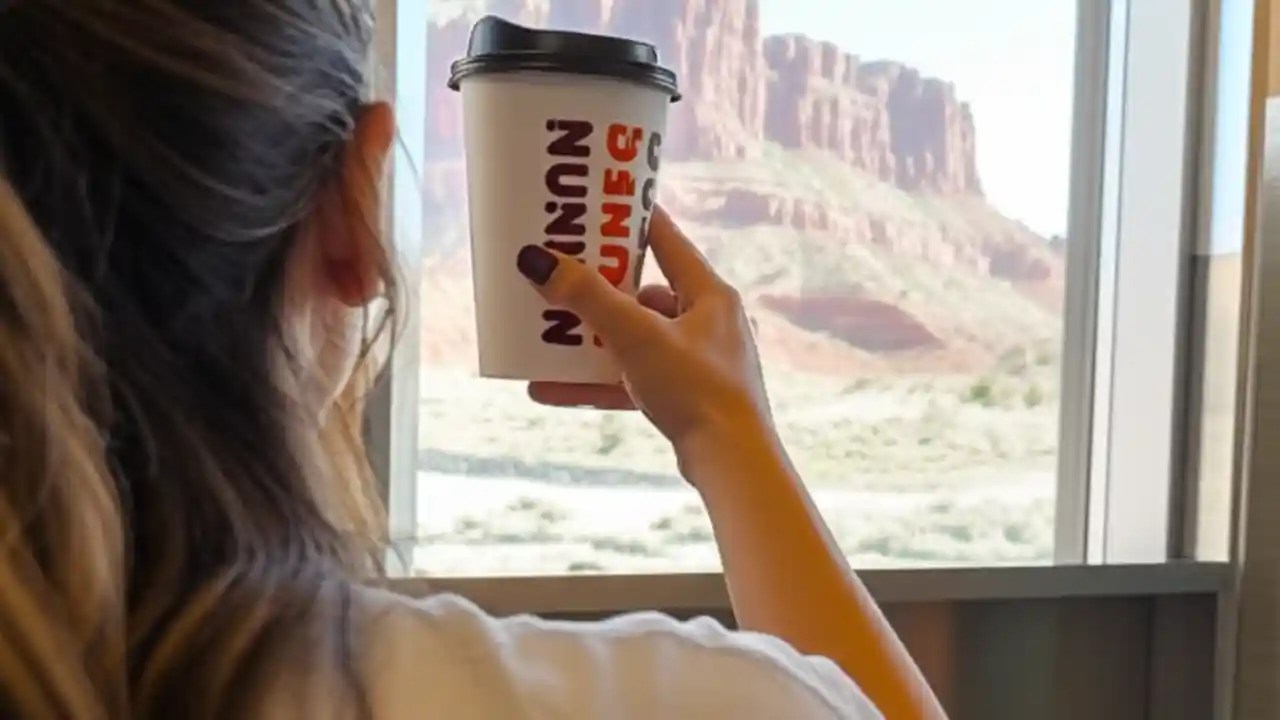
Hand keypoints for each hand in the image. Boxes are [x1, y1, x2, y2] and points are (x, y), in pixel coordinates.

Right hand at [515, 207, 772, 456]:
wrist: (732, 462)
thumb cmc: (697, 390)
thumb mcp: (636, 336)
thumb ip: (587, 298)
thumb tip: (538, 260)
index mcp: (709, 293)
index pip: (667, 240)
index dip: (631, 219)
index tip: (599, 203)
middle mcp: (706, 322)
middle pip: (642, 293)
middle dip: (596, 289)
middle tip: (557, 274)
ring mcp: (696, 362)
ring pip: (632, 340)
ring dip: (589, 340)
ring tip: (544, 334)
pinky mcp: (683, 398)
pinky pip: (630, 380)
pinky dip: (595, 382)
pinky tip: (549, 388)